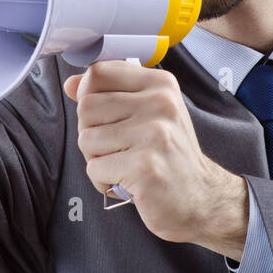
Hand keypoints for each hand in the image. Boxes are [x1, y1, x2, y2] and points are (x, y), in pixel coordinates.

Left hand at [63, 60, 248, 254]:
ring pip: (86, 139)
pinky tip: (126, 183)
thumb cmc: (169, 156)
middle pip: (86, 107)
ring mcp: (154, 135)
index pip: (98, 72)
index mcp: (161, 85)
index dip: (87, 95)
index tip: (104, 115)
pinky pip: (94, 168)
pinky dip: (102, 181)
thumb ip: (110, 94)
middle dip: (91, 133)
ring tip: (124, 166)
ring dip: (97, 159)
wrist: (202, 199)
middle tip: (117, 149)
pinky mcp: (145, 167)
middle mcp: (160, 104)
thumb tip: (70, 84)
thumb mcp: (148, 114)